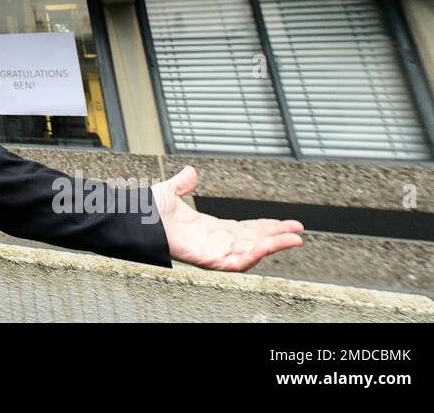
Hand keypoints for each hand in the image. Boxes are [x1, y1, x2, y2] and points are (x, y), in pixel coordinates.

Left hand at [152, 166, 303, 270]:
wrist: (135, 216)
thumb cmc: (147, 210)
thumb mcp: (170, 192)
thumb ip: (183, 183)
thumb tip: (191, 172)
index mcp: (209, 228)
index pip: (245, 229)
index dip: (266, 227)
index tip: (285, 223)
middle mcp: (213, 241)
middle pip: (253, 241)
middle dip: (277, 236)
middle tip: (298, 231)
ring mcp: (211, 251)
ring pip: (250, 252)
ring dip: (272, 246)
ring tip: (293, 239)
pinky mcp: (207, 259)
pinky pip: (235, 262)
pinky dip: (253, 254)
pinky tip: (268, 246)